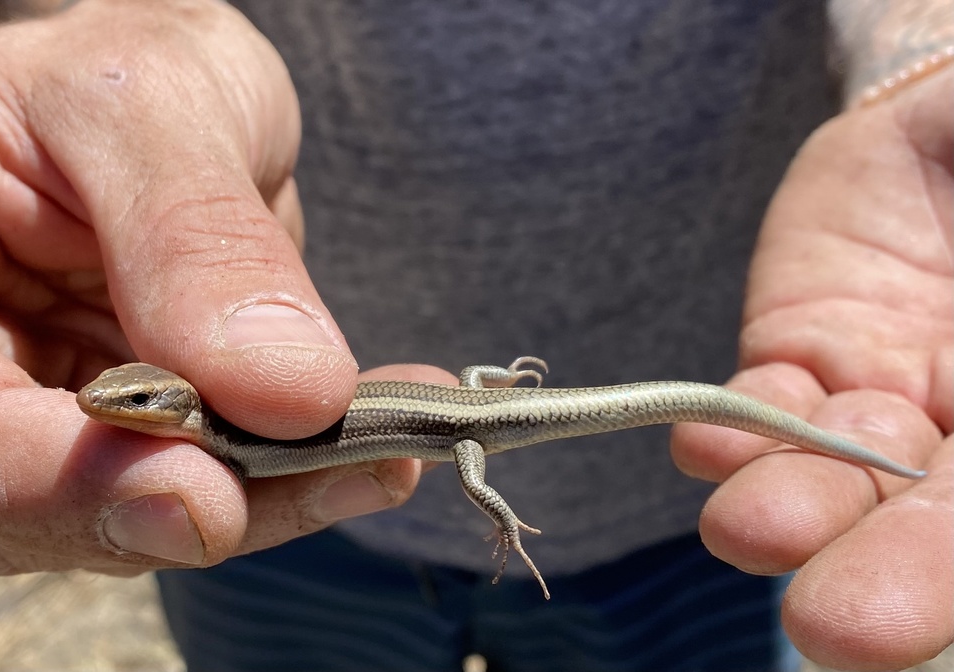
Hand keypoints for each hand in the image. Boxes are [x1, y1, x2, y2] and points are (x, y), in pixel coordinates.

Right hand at [0, 0, 433, 576]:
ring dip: (266, 498)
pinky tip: (369, 445)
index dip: (69, 481)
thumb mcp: (148, 104)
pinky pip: (199, 480)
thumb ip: (197, 239)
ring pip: (131, 511)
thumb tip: (288, 392)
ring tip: (385, 450)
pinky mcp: (120, 433)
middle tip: (354, 468)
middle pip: (38, 497)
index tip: (208, 497)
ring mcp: (35, 408)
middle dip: (201, 497)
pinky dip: (288, 475)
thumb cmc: (124, 72)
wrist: (157, 98)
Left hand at [671, 69, 952, 669]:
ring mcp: (879, 394)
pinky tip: (703, 443)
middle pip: (930, 516)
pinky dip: (731, 428)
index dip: (952, 556)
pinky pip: (762, 402)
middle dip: (890, 567)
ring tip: (747, 526)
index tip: (898, 602)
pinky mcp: (796, 354)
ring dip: (791, 503)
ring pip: (834, 470)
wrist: (946, 118)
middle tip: (838, 626)